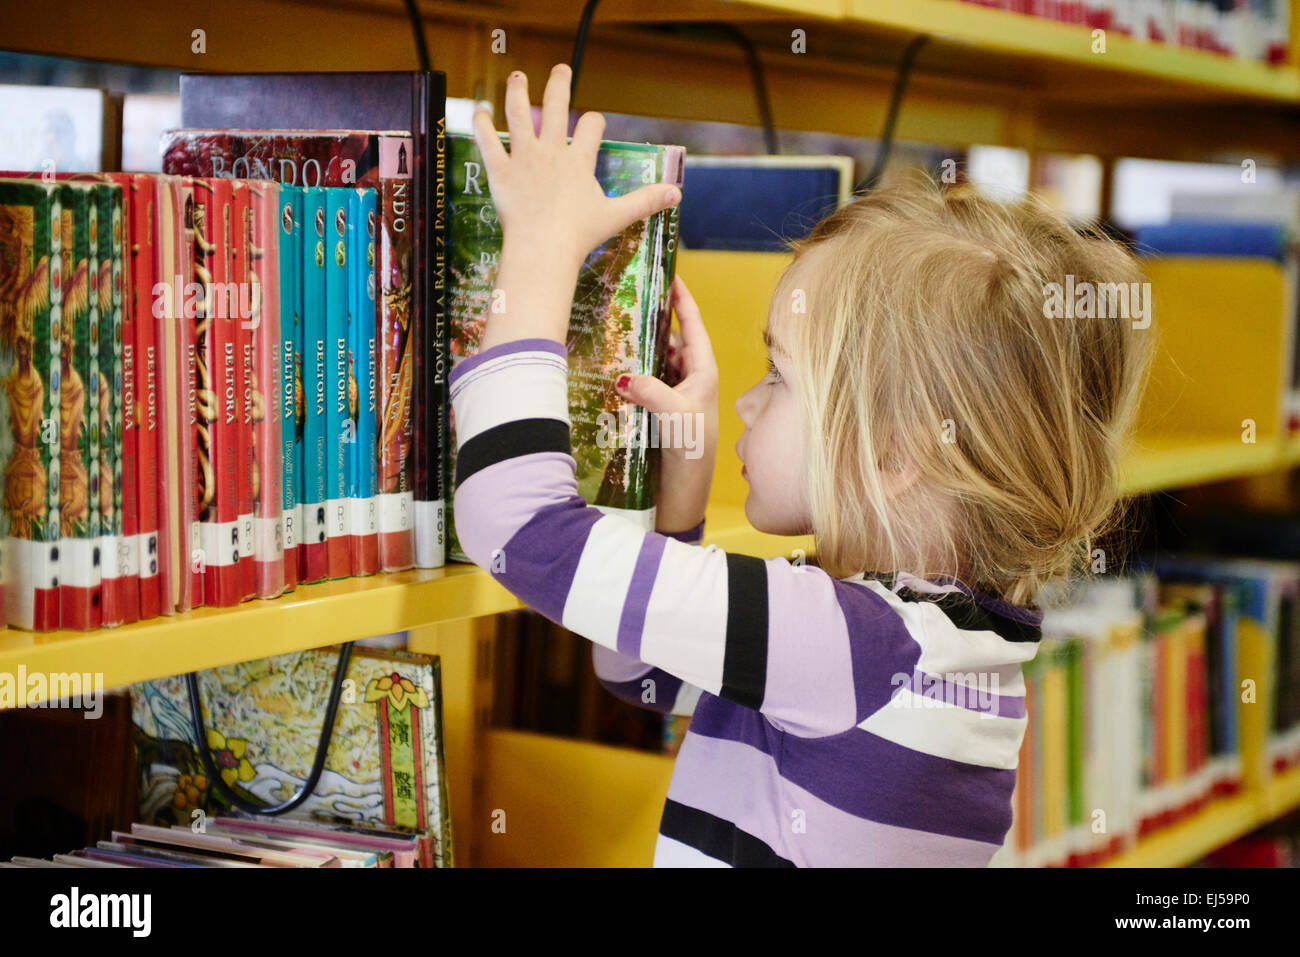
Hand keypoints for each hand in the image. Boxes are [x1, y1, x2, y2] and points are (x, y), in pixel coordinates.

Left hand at [471, 64, 682, 347]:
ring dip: (518, 92)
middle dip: (560, 84)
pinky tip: (480, 111)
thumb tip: (677, 194)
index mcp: (579, 160)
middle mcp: (551, 151)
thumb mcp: (617, 216)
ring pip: (519, 114)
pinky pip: (488, 142)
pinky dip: (483, 125)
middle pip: (556, 105)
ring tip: (519, 76)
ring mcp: (524, 159)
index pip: (591, 126)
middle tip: (561, 70)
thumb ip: (645, 201)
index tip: (594, 124)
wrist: (542, 251)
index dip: (595, 122)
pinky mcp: (501, 172)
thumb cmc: (579, 236)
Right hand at [615, 276, 718, 535]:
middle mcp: (691, 379)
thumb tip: (623, 375)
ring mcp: (675, 395)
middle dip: (652, 322)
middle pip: (670, 340)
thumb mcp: (675, 414)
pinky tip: (612, 367)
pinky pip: (645, 381)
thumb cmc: (691, 449)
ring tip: (615, 329)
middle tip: (629, 300)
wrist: (686, 491)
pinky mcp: (660, 411)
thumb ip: (651, 390)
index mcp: (703, 372)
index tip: (672, 275)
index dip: (683, 300)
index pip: (693, 326)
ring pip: (656, 361)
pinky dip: (631, 372)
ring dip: (639, 348)